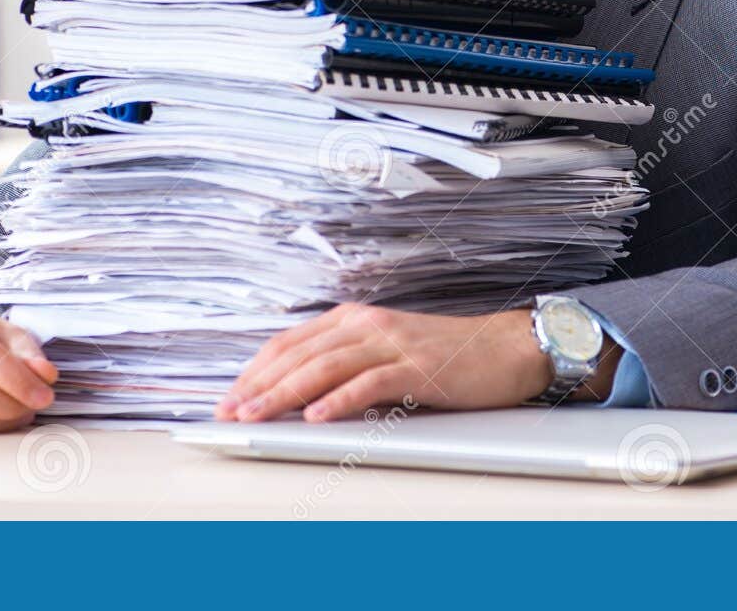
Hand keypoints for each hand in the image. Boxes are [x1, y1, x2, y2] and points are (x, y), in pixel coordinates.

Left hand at [215, 304, 556, 422]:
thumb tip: (301, 397)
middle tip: (230, 412)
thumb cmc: (448, 356)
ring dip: (285, 393)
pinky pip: (369, 382)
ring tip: (257, 415)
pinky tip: (317, 416)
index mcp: (356, 320)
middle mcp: (368, 325)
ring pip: (326, 366)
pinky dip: (340, 400)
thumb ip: (349, 365)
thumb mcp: (388, 353)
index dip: (256, 370)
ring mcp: (393, 343)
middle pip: (301, 354)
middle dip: (259, 386)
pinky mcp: (416, 366)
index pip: (291, 342)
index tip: (230, 397)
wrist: (506, 348)